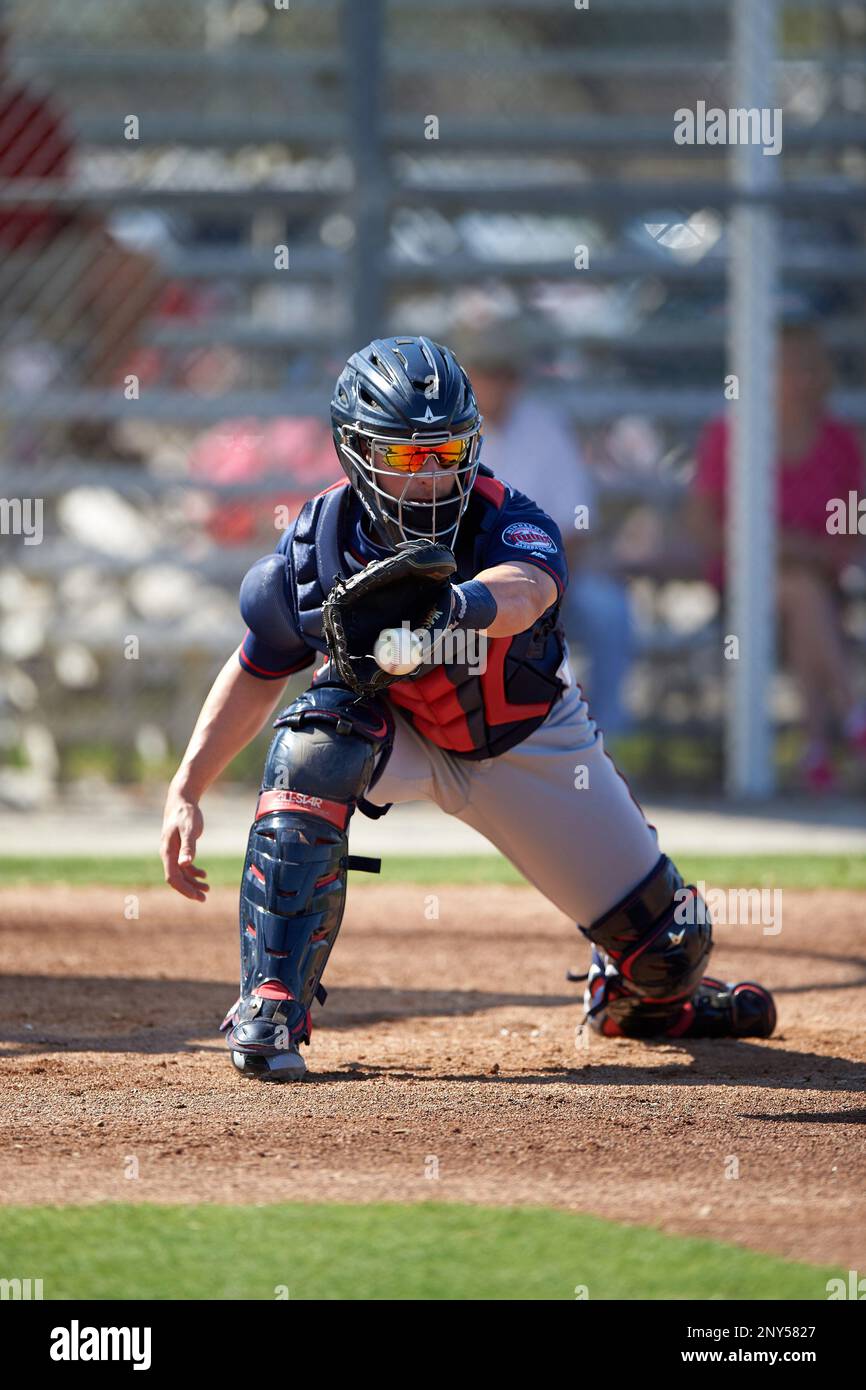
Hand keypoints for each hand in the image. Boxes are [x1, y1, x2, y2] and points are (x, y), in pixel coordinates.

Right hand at [160, 785, 208, 901]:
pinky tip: (203, 875)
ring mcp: (172, 852)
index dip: (184, 889)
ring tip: (207, 889)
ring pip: (181, 873)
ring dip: (192, 882)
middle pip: (176, 878)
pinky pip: (183, 866)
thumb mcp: (190, 829)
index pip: (173, 877)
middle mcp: (168, 854)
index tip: (197, 896)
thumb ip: (188, 847)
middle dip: (189, 890)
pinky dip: (193, 872)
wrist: (181, 801)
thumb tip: (185, 864)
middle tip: (204, 898)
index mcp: (168, 852)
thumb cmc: (186, 814)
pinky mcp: (179, 848)